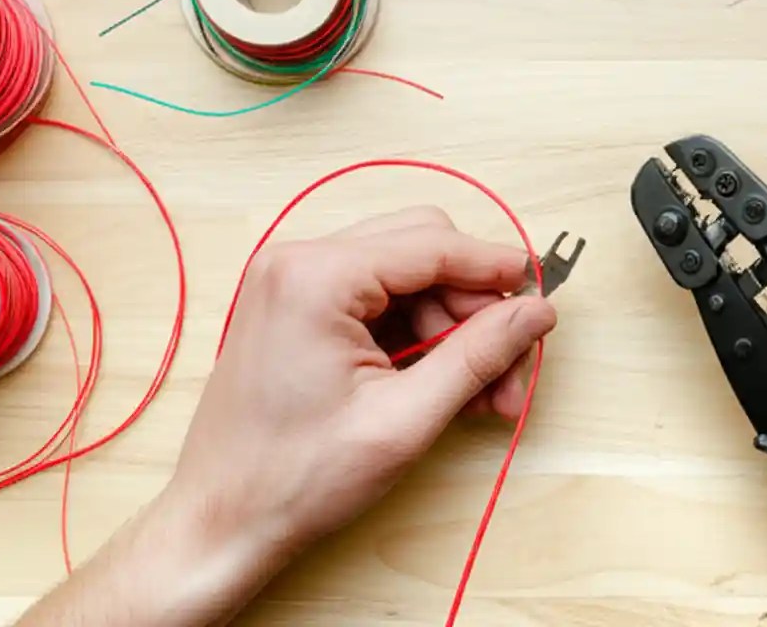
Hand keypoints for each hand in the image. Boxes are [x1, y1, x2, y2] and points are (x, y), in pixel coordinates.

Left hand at [174, 206, 555, 553]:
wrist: (223, 522)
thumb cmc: (295, 479)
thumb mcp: (404, 419)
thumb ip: (478, 355)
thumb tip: (536, 312)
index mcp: (315, 277)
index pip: (433, 245)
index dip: (497, 270)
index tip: (544, 298)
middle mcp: (299, 263)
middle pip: (423, 250)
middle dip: (474, 307)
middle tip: (508, 368)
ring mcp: (295, 284)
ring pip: (409, 278)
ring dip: (454, 329)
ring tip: (484, 397)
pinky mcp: (299, 310)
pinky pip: (381, 302)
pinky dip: (421, 337)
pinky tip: (447, 387)